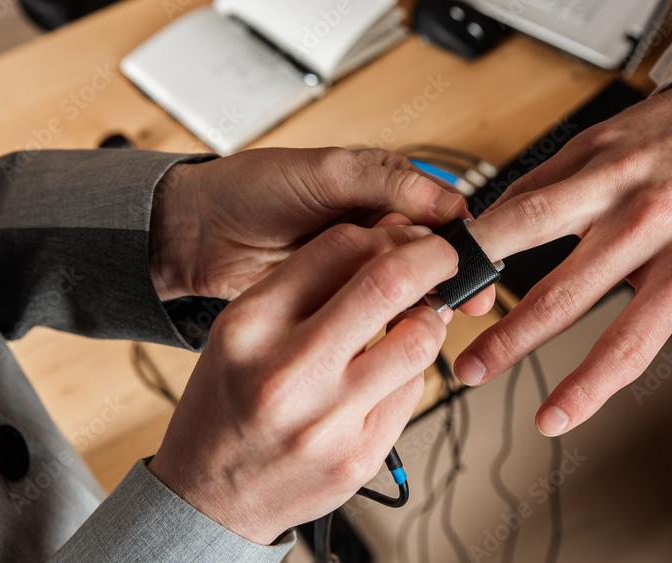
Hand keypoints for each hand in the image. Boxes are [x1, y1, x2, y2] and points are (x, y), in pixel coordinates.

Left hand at [148, 147, 467, 300]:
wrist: (196, 233)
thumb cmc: (250, 189)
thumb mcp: (324, 173)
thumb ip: (388, 184)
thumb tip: (450, 203)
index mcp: (382, 184)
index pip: (439, 211)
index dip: (460, 238)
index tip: (474, 263)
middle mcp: (375, 223)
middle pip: (428, 253)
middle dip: (444, 275)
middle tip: (460, 299)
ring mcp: (357, 262)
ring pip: (405, 284)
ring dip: (419, 299)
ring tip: (430, 315)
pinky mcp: (338, 295)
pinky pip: (375, 309)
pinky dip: (390, 318)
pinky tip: (397, 327)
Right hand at [148, 222, 458, 544]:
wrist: (208, 498)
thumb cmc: (227, 404)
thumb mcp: (241, 331)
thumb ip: (307, 286)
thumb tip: (389, 244)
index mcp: (250, 326)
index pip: (339, 247)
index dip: (389, 232)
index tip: (409, 235)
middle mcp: (287, 372)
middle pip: (388, 283)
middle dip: (432, 258)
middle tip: (444, 257)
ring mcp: (327, 421)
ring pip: (418, 339)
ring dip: (431, 319)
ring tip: (419, 318)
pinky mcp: (359, 456)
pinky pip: (413, 392)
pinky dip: (411, 371)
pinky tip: (391, 372)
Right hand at [459, 75, 671, 433]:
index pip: (628, 341)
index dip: (585, 388)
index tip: (549, 420)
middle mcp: (647, 221)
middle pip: (564, 293)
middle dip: (510, 340)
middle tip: (471, 371)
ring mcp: (614, 179)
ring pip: (532, 223)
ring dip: (483, 261)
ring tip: (443, 291)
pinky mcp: (591, 147)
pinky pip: (532, 181)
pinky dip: (499, 211)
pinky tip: (475, 238)